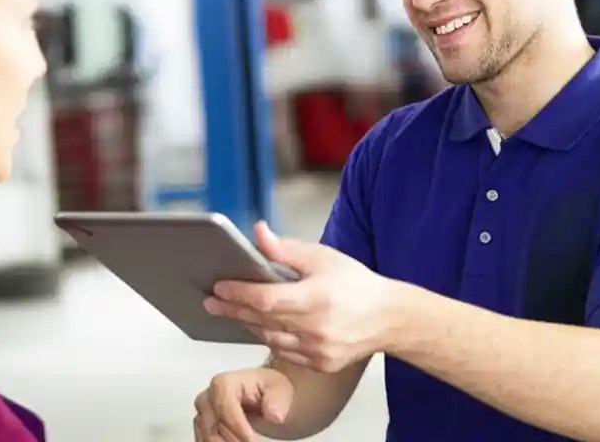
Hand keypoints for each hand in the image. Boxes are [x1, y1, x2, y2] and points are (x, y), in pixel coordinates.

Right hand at [193, 367, 293, 441]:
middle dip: (232, 439)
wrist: (263, 395)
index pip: (223, 404)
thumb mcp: (279, 389)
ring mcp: (203, 413)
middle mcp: (208, 397)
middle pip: (213, 424)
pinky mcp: (202, 427)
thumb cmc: (268, 390)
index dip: (235, 424)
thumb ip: (276, 400)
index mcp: (224, 383)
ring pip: (207, 436)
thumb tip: (274, 415)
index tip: (250, 438)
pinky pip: (204, 441)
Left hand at [204, 221, 398, 372]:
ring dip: (248, 324)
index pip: (264, 298)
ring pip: (270, 338)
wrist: (389, 318)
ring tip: (231, 311)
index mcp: (314, 298)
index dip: (238, 292)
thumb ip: (286, 250)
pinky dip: (270, 338)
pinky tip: (260, 327)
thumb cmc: (357, 284)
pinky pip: (285, 352)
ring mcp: (316, 350)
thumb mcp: (323, 257)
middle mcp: (314, 328)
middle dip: (232, 308)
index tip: (218, 286)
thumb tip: (258, 234)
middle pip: (261, 319)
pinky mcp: (320, 364)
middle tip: (211, 300)